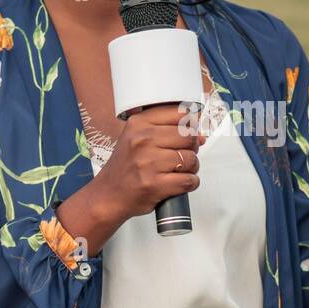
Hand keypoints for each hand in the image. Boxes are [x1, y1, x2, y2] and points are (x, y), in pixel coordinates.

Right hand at [90, 102, 205, 224]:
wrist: (108, 194)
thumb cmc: (126, 167)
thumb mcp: (137, 138)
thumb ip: (166, 131)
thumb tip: (200, 135)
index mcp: (139, 123)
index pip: (180, 113)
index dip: (190, 124)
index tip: (188, 132)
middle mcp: (143, 140)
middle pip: (189, 136)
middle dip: (192, 147)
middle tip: (182, 155)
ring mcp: (148, 163)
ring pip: (191, 159)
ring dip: (192, 167)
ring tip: (179, 170)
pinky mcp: (155, 185)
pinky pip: (189, 180)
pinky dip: (190, 183)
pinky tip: (179, 182)